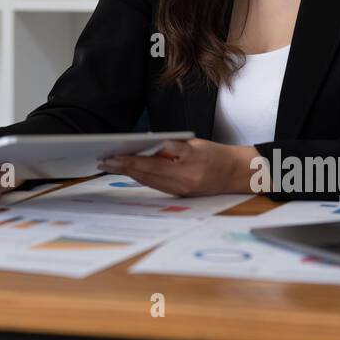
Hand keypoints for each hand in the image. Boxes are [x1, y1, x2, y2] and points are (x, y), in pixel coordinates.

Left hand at [98, 139, 259, 195]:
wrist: (235, 173)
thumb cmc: (215, 154)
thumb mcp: (194, 144)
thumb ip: (171, 146)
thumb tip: (147, 145)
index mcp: (188, 164)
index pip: (152, 163)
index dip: (131, 160)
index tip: (114, 156)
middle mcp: (183, 181)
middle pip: (147, 175)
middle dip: (124, 168)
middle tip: (105, 161)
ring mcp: (181, 190)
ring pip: (149, 182)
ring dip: (129, 174)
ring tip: (112, 166)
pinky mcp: (180, 195)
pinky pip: (156, 186)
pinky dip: (141, 178)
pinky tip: (130, 172)